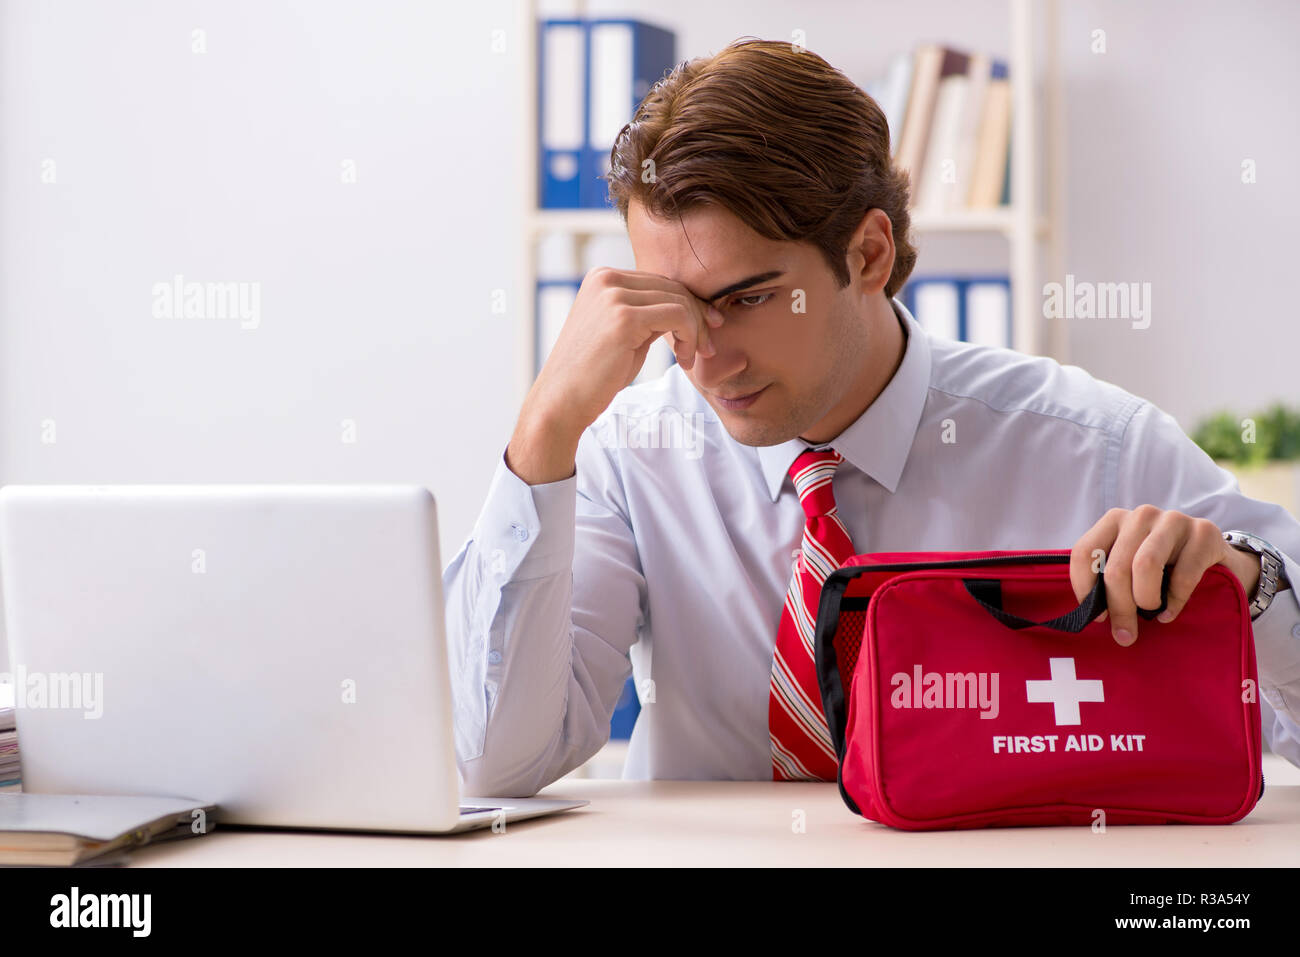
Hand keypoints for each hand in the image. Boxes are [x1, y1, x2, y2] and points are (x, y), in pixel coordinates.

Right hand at [527, 266, 722, 433]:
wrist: (563, 401)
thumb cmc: (594, 375)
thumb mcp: (624, 333)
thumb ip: (648, 314)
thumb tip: (689, 306)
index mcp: (602, 277)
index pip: (661, 282)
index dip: (690, 306)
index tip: (706, 331)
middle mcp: (605, 279)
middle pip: (673, 288)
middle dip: (698, 318)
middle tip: (707, 348)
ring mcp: (613, 295)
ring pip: (679, 302)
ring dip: (695, 332)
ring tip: (690, 358)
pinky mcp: (624, 317)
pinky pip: (677, 317)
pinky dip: (690, 338)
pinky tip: (684, 360)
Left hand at [1069, 506, 1261, 645]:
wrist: (1218, 560)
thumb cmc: (1165, 568)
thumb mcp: (1131, 567)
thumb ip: (1109, 580)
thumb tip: (1092, 614)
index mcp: (1114, 520)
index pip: (1085, 552)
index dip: (1086, 588)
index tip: (1098, 617)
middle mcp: (1141, 515)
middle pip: (1116, 566)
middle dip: (1119, 606)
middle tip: (1125, 633)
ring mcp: (1174, 520)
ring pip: (1145, 565)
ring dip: (1145, 598)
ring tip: (1152, 613)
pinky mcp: (1205, 532)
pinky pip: (1183, 575)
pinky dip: (1175, 602)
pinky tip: (1171, 613)